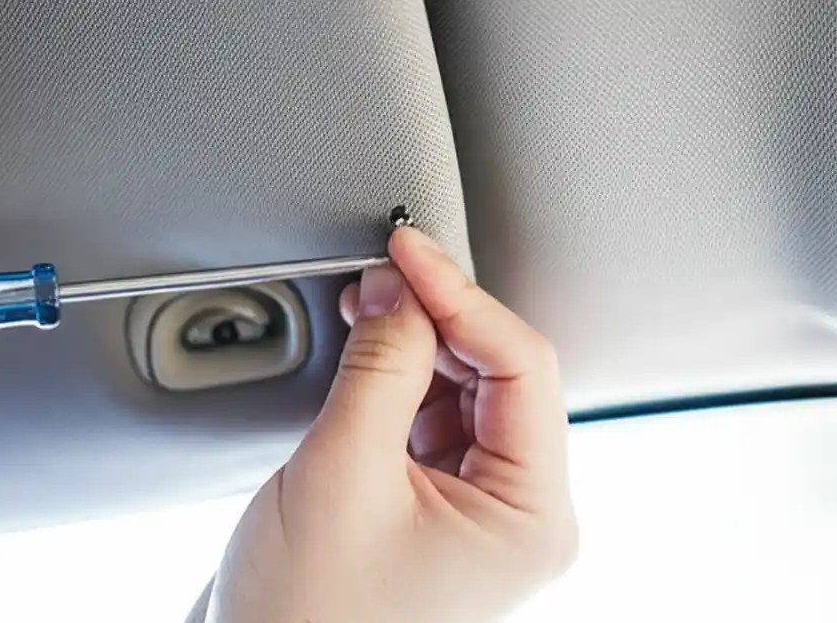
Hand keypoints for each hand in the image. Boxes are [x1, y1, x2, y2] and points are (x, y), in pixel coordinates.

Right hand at [207, 227, 576, 622]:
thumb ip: (380, 366)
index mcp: (530, 517)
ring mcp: (473, 507)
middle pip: (498, 371)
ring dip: (415, 340)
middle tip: (381, 274)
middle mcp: (515, 512)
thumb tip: (398, 288)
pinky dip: (397, 372)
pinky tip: (366, 349)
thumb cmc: (306, 619)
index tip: (410, 251)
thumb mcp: (343, 472)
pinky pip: (429, 412)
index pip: (523, 367)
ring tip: (365, 307)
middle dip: (436, 316)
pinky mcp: (430, 498)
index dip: (462, 295)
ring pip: (462, 386)